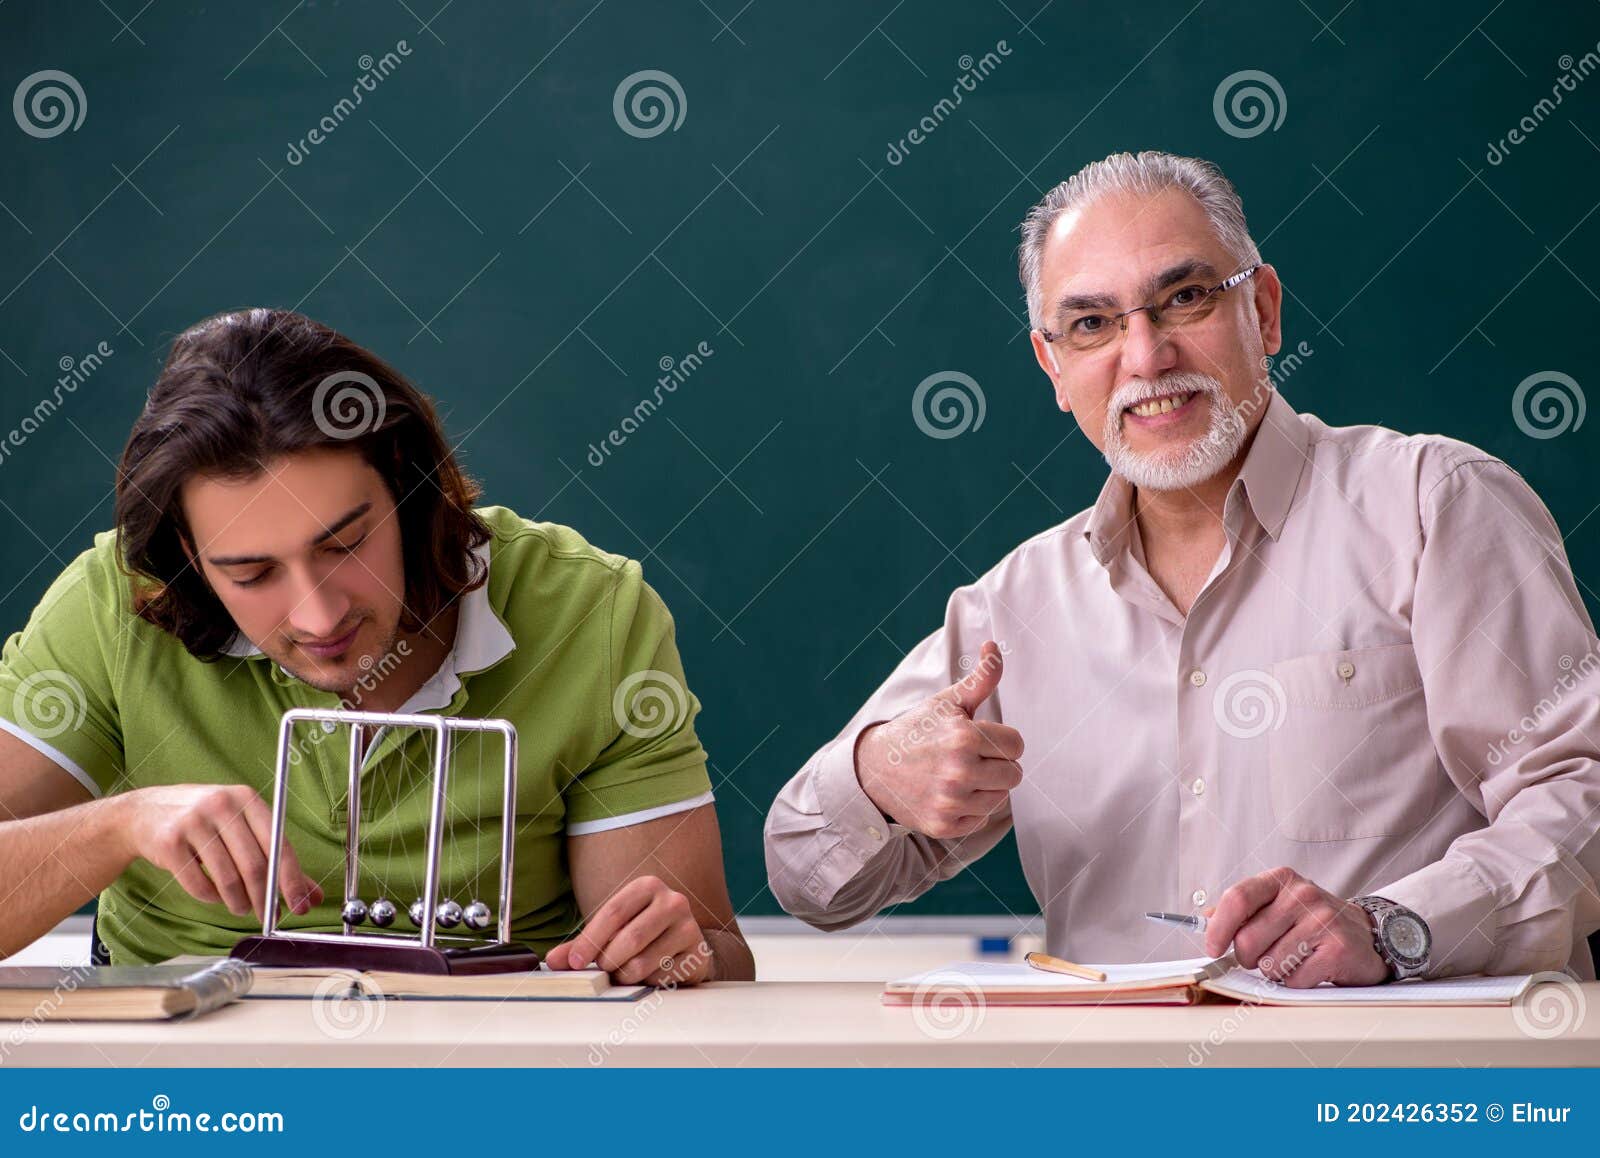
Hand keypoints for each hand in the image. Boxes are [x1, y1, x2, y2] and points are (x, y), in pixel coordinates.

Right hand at [116, 784, 323, 921]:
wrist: (142, 813)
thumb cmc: (202, 820)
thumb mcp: (240, 825)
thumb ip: (275, 857)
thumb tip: (311, 894)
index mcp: (246, 798)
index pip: (279, 845)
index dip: (292, 880)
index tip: (300, 905)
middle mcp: (222, 805)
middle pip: (254, 865)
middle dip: (265, 898)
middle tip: (267, 915)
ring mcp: (193, 822)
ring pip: (227, 878)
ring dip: (239, 902)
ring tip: (241, 907)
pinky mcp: (169, 842)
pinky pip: (199, 884)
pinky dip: (211, 897)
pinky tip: (215, 896)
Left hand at [544, 875, 714, 985]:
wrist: (683, 942)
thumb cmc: (642, 931)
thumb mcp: (612, 929)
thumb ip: (582, 943)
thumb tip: (553, 960)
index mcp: (647, 886)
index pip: (613, 912)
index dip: (590, 940)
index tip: (575, 962)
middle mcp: (672, 901)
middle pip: (630, 938)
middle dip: (608, 960)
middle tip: (602, 969)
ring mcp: (688, 927)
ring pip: (643, 962)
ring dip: (624, 975)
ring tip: (623, 972)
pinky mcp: (697, 954)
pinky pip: (661, 976)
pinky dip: (646, 981)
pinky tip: (648, 973)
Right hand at [853, 641, 1023, 839]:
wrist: (873, 767)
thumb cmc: (916, 731)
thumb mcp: (947, 702)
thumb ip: (980, 678)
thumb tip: (993, 646)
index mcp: (964, 738)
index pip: (1017, 745)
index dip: (1001, 740)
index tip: (980, 739)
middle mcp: (959, 772)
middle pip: (1014, 774)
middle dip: (997, 765)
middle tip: (970, 758)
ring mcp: (950, 802)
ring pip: (1000, 798)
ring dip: (985, 788)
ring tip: (958, 775)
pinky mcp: (944, 826)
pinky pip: (981, 819)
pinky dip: (969, 809)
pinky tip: (948, 794)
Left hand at [1203, 866, 1387, 986]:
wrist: (1366, 935)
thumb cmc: (1312, 922)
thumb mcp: (1276, 905)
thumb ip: (1242, 911)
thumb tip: (1206, 920)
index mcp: (1280, 879)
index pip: (1237, 899)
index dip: (1218, 928)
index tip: (1212, 948)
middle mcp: (1302, 894)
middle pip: (1247, 939)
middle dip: (1248, 958)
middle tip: (1264, 956)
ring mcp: (1322, 920)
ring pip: (1269, 964)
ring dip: (1275, 971)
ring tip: (1294, 958)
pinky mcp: (1337, 949)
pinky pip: (1294, 979)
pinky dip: (1296, 981)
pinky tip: (1311, 967)